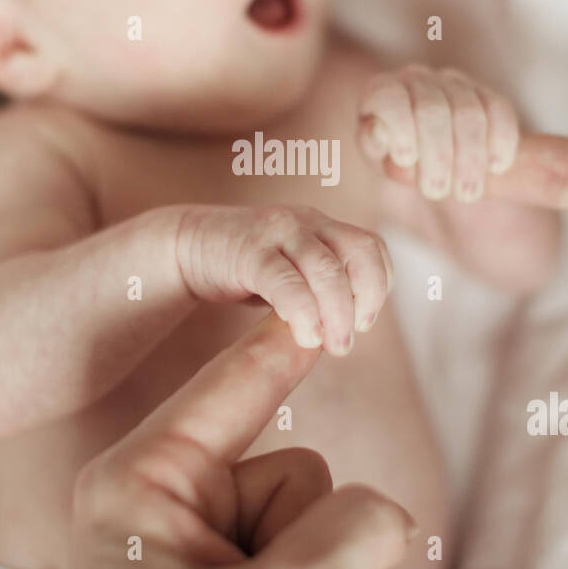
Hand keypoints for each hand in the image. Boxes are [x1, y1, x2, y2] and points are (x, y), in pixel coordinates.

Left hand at [62, 314, 416, 568]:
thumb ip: (335, 546)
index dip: (285, 344)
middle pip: (295, 467)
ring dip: (311, 568)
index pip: (233, 389)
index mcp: (138, 482)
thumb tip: (395, 512)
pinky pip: (315, 544)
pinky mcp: (235, 566)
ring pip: (316, 511)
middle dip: (305, 533)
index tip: (320, 295)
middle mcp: (168, 496)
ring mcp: (205, 533)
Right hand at [176, 204, 392, 356]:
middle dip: (363, 303)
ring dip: (337, 313)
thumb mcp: (293, 274)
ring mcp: (279, 231)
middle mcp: (308, 222)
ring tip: (332, 346)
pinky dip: (303, 311)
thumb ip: (320, 292)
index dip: (379, 284)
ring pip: (326, 269)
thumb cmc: (247, 268)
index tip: (365, 320)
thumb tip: (348, 331)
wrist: (188, 246)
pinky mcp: (250, 250)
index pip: (371, 247)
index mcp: (323, 227)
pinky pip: (286, 281)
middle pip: (358, 254)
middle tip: (347, 342)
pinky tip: (306, 335)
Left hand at [357, 65, 519, 203]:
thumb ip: (375, 143)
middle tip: (437, 191)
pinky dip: (500, 140)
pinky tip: (496, 167)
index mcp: (384, 89)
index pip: (390, 98)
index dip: (399, 126)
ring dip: (469, 158)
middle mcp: (420, 79)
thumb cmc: (396, 155)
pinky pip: (500, 110)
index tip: (406, 159)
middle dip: (436, 155)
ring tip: (466, 192)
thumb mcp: (378, 155)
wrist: (431, 156)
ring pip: (469, 113)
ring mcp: (455, 84)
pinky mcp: (487, 95)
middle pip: (432, 110)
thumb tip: (380, 131)